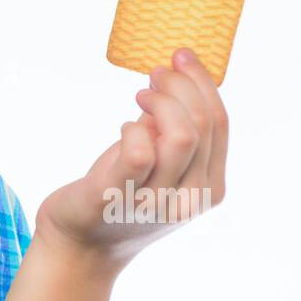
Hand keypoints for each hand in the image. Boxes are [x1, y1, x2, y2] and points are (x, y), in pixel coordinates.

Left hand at [34, 47, 228, 276]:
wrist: (81, 243)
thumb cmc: (122, 192)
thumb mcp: (164, 165)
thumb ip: (178, 131)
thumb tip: (178, 76)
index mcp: (210, 188)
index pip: (219, 123)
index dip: (202, 82)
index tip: (181, 56)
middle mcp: (190, 200)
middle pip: (201, 125)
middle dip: (178, 85)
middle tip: (154, 74)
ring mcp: (156, 203)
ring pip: (180, 136)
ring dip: (159, 101)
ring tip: (140, 94)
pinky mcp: (117, 198)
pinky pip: (139, 152)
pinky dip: (133, 128)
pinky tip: (125, 128)